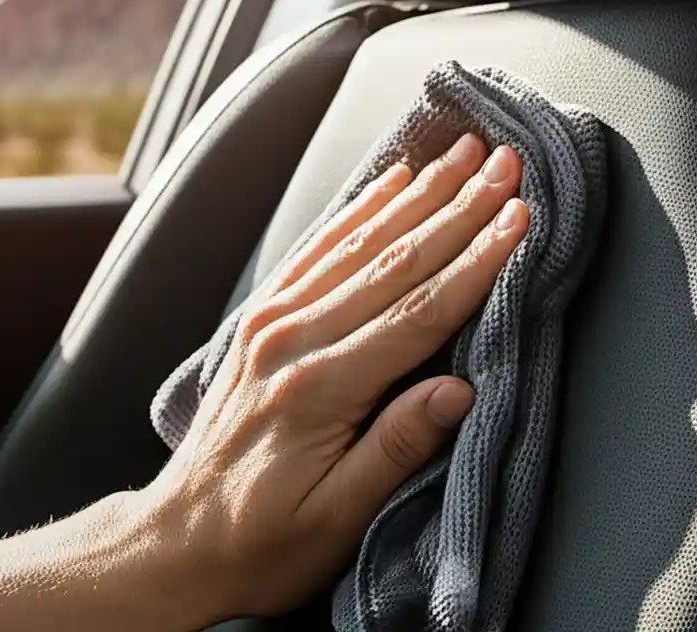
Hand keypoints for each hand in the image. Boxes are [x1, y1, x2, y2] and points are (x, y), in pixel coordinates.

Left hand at [138, 133, 527, 626]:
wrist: (178, 541)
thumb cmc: (263, 543)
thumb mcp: (337, 519)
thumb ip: (397, 449)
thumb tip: (460, 391)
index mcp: (319, 389)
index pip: (417, 311)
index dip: (475, 261)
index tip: (518, 217)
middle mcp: (292, 340)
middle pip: (393, 260)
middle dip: (458, 207)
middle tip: (507, 163)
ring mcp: (271, 322)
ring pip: (358, 241)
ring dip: (417, 193)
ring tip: (463, 153)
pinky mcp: (261, 320)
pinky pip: (317, 247)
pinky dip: (358, 209)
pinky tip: (390, 180)